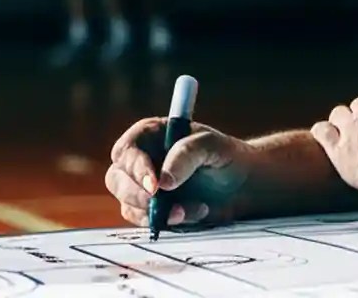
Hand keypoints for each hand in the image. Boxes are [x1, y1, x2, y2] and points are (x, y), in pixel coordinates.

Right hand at [106, 118, 253, 228]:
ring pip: (127, 204)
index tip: (155, 186)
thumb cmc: (225, 156)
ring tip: (192, 209)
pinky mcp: (151, 210)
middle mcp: (140, 160)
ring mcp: (143, 187)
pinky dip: (164, 222)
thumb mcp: (211, 146)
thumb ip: (186, 155)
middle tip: (160, 203)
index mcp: (149, 135)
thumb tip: (163, 182)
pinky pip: (143, 221)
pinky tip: (192, 214)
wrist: (242, 185)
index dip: (135, 168)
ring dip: (155, 212)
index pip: (126, 151)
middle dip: (136, 195)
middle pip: (116, 179)